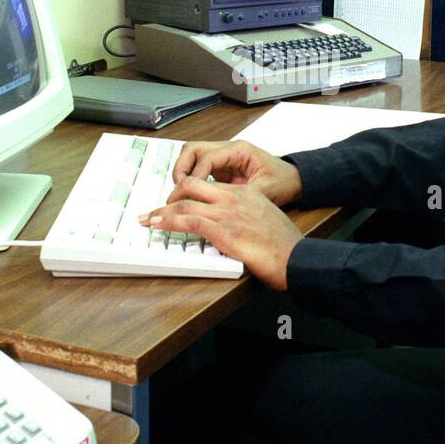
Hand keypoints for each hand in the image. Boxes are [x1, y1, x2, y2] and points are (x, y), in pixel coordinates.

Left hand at [140, 179, 302, 290]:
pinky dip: (169, 222)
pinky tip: (158, 226)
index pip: (208, 186)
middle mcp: (234, 198)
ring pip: (184, 204)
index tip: (176, 201)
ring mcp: (227, 213)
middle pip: (191, 186)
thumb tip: (233, 226)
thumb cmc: (285, 245)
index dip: (187, 193)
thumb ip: (247, 216)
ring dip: (161, 212)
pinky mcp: (223, 231)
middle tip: (157, 210)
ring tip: (148, 220)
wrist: (296, 257)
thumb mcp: (265, 219)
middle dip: (169, 197)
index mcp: (245, 193)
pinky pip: (189, 222)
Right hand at [170, 140, 302, 206]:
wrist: (294, 180)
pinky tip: (190, 196)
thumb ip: (243, 197)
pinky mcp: (221, 168)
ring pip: (191, 157)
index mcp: (239, 150)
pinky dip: (190, 180)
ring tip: (180, 194)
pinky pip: (198, 169)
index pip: (206, 157)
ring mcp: (223, 158)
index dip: (194, 176)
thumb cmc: (284, 181)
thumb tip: (221, 207)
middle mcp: (228, 150)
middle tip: (177, 191)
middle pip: (192, 150)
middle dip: (181, 169)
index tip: (188, 193)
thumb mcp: (266, 191)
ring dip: (183, 173)